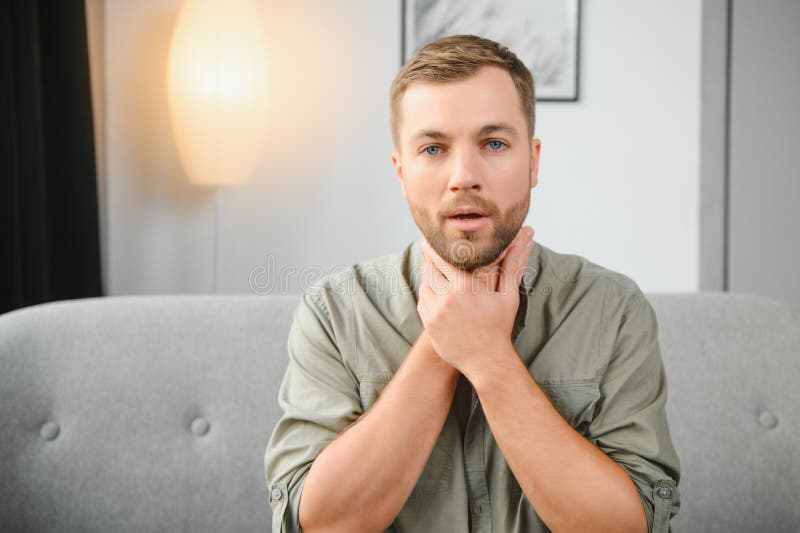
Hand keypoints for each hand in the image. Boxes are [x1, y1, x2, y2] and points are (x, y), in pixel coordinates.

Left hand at [416, 226, 534, 376]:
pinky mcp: (428, 323)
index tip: (431, 237)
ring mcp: (435, 312)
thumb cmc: (500, 327)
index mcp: (465, 287)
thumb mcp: (508, 296)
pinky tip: (433, 288)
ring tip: (432, 267)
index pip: (443, 258)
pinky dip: (426, 292)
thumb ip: (512, 264)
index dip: (435, 247)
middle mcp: (446, 297)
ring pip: (425, 284)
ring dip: (428, 275)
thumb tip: (526, 237)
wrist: (486, 360)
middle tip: (429, 247)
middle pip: (430, 269)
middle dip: (430, 258)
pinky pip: (423, 300)